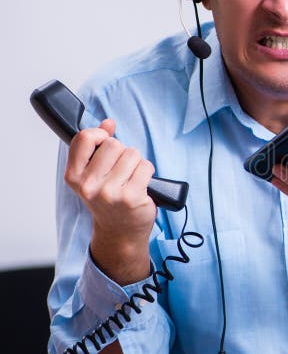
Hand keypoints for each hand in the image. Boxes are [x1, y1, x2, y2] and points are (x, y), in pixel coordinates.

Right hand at [63, 119, 155, 284]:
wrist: (120, 231)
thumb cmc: (108, 199)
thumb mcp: (94, 173)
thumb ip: (98, 146)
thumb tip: (108, 122)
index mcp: (74, 176)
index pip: (84, 138)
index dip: (99, 135)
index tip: (104, 142)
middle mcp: (88, 185)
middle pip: (113, 144)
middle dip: (122, 152)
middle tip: (120, 170)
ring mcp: (110, 192)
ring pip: (132, 153)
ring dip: (136, 163)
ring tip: (131, 178)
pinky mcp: (131, 197)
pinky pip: (146, 166)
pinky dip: (147, 172)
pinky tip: (141, 185)